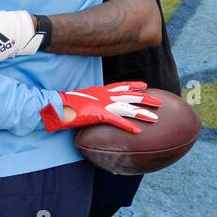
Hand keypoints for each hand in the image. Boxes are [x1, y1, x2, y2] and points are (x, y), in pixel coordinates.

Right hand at [40, 81, 161, 133]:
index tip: (145, 86)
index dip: (134, 86)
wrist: (57, 106)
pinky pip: (117, 121)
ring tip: (155, 119)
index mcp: (100, 90)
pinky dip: (129, 126)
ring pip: (128, 108)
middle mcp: (104, 95)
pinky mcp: (99, 114)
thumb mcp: (82, 100)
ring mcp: (103, 104)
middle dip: (146, 99)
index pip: (121, 86)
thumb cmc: (66, 105)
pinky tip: (138, 131)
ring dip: (142, 113)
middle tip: (159, 102)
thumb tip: (93, 108)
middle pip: (130, 95)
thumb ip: (91, 102)